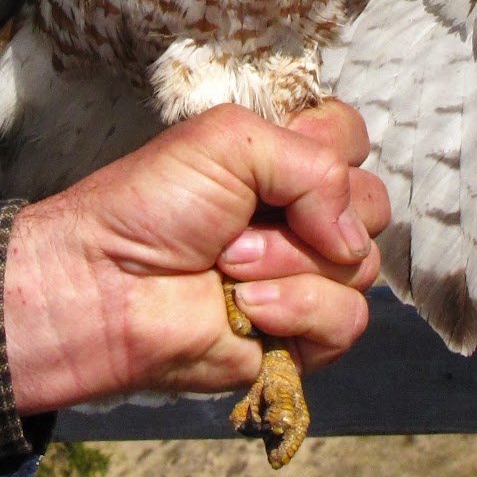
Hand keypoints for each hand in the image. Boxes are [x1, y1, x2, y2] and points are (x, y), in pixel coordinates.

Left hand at [2, 101, 388, 414]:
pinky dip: (298, 311)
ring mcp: (305, 277)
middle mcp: (302, 216)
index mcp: (285, 161)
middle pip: (371, 204)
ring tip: (227, 268)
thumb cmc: (152, 205)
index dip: (329, 151)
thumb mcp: (229, 140)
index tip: (272, 165)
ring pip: (362, 265)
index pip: (352, 140)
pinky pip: (346, 321)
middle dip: (306, 215)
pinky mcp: (302, 336)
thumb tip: (352, 239)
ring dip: (288, 264)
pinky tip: (248, 312)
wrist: (105, 286)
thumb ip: (315, 164)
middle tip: (235, 228)